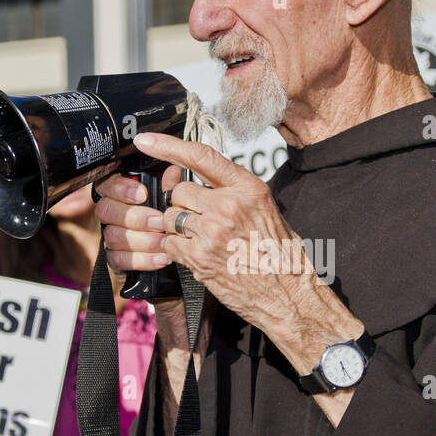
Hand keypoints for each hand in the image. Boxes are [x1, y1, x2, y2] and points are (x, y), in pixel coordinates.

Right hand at [93, 170, 187, 334]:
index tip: (143, 194)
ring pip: (112, 235)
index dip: (121, 188)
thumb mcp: (178, 201)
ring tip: (164, 242)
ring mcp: (113, 237)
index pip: (107, 184)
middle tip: (159, 222)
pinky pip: (118, 259)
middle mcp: (114, 214)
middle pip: (105, 210)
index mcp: (123, 194)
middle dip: (135, 217)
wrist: (184, 262)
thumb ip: (172, 185)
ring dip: (142, 239)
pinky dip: (142, 259)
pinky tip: (161, 258)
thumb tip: (173, 171)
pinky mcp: (117, 260)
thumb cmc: (176, 224)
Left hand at [101, 133, 319, 334]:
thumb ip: (233, 192)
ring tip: (203, 240)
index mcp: (248, 188)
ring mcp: (212, 232)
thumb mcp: (266, 210)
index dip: (168, 145)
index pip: (201, 156)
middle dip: (183, 204)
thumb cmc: (281, 255)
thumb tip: (197, 181)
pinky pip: (170, 243)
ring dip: (178, 227)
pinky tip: (198, 256)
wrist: (288, 296)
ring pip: (171, 217)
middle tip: (200, 219)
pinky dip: (177, 249)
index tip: (146, 140)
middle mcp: (229, 205)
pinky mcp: (199, 257)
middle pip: (180, 191)